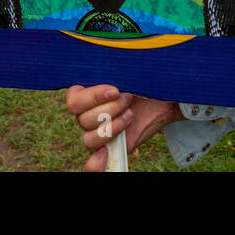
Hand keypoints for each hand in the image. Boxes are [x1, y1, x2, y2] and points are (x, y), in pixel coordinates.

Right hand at [65, 84, 184, 170]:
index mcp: (85, 94)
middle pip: (82, 120)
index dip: (92, 96)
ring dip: (113, 126)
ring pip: (88, 138)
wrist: (160, 99)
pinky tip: (104, 154)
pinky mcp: (109, 148)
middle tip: (128, 98)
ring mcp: (96, 132)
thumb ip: (118, 72)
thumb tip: (109, 70)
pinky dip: (94, 164)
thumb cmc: (142, 82)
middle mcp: (87, 114)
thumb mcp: (130, 72)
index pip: (73, 99)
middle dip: (110, 109)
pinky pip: (91, 165)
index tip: (115, 90)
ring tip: (130, 114)